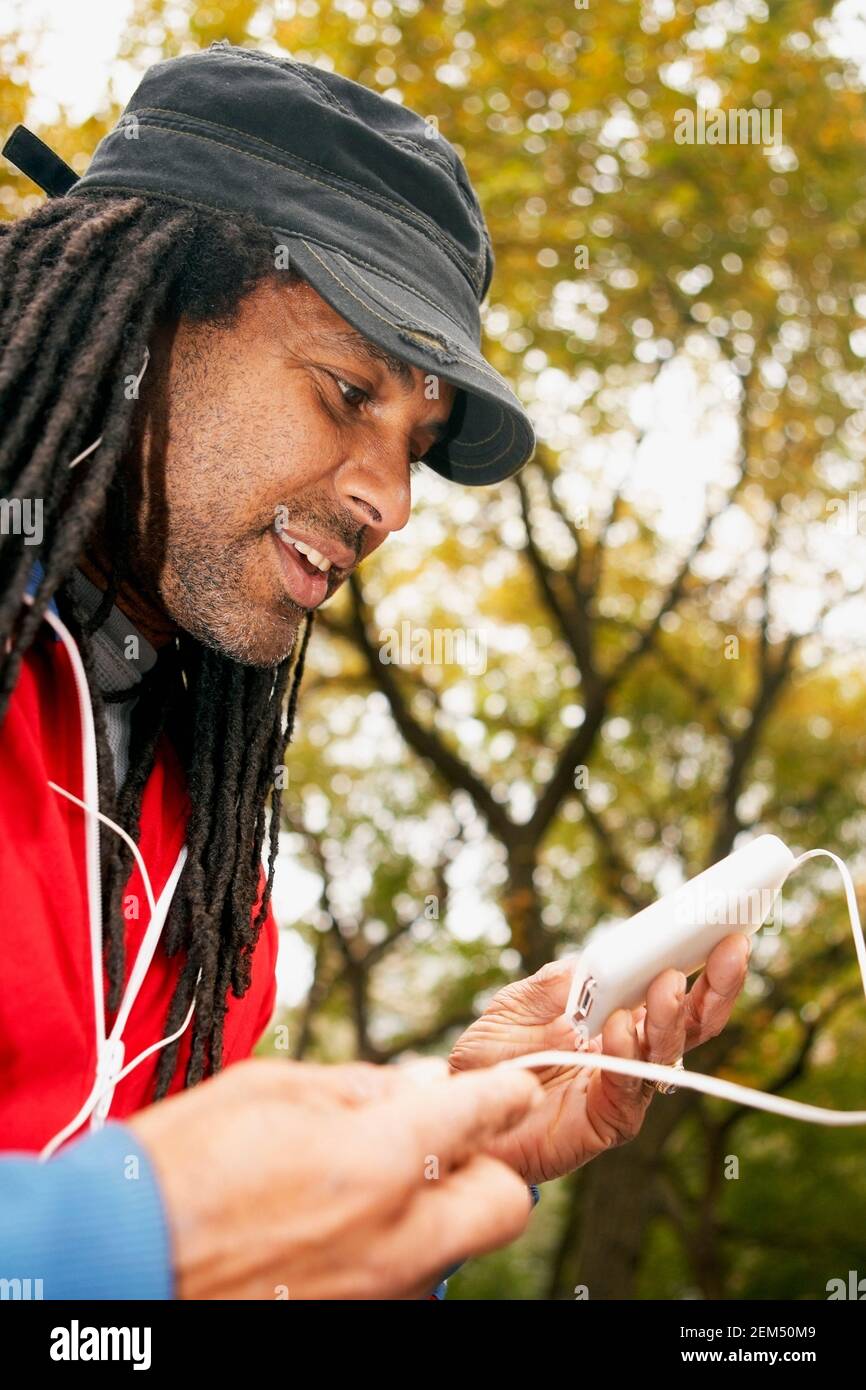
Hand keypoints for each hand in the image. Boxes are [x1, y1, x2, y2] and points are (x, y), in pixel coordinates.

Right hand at [127, 1056, 542, 1298]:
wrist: (115, 1260)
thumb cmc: (179, 1169)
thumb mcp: (270, 1090)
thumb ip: (358, 1088)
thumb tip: (414, 1085)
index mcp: (378, 1159)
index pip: (482, 1115)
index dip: (506, 1092)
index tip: (516, 1086)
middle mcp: (396, 1237)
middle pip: (505, 1206)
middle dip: (484, 1172)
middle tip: (441, 1152)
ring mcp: (380, 1294)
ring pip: (454, 1251)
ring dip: (430, 1218)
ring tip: (361, 1196)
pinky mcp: (358, 1326)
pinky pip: (404, 1283)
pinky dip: (389, 1255)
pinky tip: (333, 1236)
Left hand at [448, 934, 750, 1185]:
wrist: (462, 1114)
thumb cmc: (492, 1059)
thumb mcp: (514, 1005)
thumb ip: (553, 984)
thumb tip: (592, 962)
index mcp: (619, 1016)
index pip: (671, 988)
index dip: (701, 960)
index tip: (722, 924)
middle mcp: (632, 1051)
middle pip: (690, 1022)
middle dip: (715, 986)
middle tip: (730, 948)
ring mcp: (624, 1087)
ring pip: (666, 1053)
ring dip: (671, 1016)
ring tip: (669, 983)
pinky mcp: (607, 1121)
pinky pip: (627, 1088)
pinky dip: (627, 1055)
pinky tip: (621, 1027)